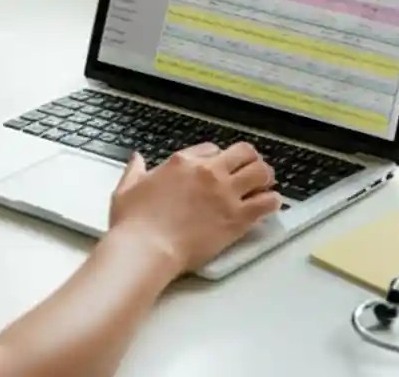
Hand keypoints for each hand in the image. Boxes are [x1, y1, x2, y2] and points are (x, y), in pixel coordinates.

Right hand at [108, 142, 279, 275]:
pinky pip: (267, 201)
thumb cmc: (134, 223)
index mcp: (183, 162)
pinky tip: (269, 205)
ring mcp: (225, 193)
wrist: (146, 249)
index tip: (219, 168)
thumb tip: (136, 159)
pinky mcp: (237, 217)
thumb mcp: (126, 189)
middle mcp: (208, 172)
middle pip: (244, 152)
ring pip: (261, 172)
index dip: (218, 158)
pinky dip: (272, 201)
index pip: (212, 149)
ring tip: (264, 186)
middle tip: (250, 171)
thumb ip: (135, 171)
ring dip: (265, 177)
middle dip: (250, 160)